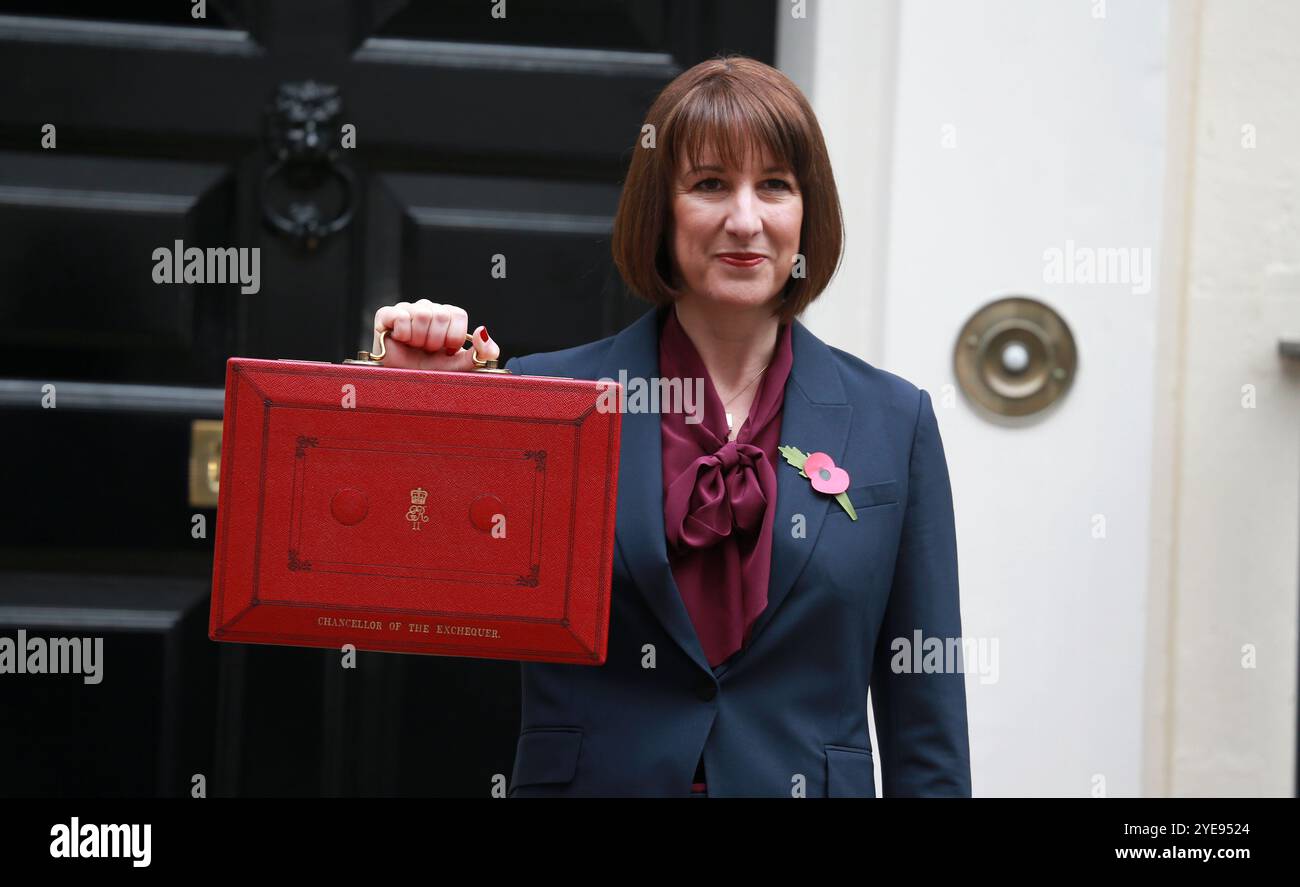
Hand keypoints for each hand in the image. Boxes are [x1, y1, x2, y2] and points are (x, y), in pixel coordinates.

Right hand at [371, 300, 499, 370]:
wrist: (404, 385)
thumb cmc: (432, 374)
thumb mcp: (463, 366)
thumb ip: (483, 352)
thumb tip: (482, 330)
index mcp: (447, 316)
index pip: (458, 314)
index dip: (453, 337)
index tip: (446, 351)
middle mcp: (428, 308)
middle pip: (441, 315)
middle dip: (436, 341)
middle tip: (428, 351)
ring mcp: (407, 309)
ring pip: (422, 314)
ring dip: (419, 339)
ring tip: (415, 348)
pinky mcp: (386, 314)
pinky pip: (401, 316)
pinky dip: (403, 334)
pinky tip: (401, 342)